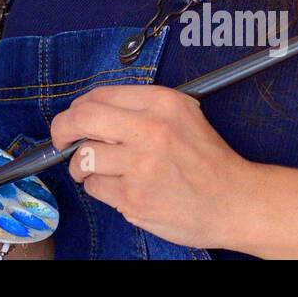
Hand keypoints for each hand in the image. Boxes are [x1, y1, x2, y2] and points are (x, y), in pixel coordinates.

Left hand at [51, 85, 255, 248]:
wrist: (235, 201)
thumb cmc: (207, 160)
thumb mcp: (182, 114)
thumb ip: (140, 107)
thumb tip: (89, 110)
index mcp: (160, 102)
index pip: (98, 95)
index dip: (77, 109)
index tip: (74, 119)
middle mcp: (150, 129)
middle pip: (81, 119)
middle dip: (62, 130)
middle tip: (62, 140)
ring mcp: (141, 165)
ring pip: (84, 158)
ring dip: (82, 167)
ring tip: (96, 171)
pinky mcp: (135, 198)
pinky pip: (96, 188)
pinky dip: (100, 189)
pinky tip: (120, 189)